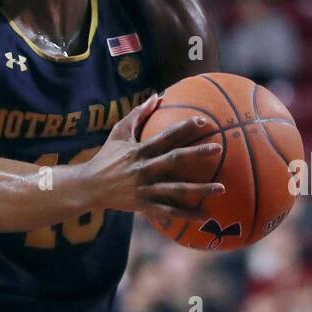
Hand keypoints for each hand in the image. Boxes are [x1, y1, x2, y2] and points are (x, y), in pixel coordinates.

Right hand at [81, 94, 224, 223]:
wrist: (89, 186)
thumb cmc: (107, 156)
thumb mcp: (118, 133)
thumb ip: (138, 115)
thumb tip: (157, 96)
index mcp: (139, 150)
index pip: (165, 136)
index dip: (183, 128)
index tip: (203, 122)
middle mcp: (143, 169)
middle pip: (174, 160)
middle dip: (196, 154)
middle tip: (218, 148)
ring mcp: (145, 189)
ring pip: (176, 190)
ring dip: (199, 189)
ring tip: (222, 188)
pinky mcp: (144, 205)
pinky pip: (169, 211)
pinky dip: (187, 214)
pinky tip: (206, 215)